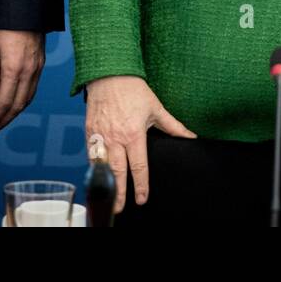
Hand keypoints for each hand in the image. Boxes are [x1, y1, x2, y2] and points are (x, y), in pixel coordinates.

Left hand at [0, 30, 45, 130]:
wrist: (27, 13)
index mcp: (14, 70)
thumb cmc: (6, 29)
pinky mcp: (41, 66)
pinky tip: (16, 104)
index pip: (4, 102)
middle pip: (18, 106)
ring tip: (3, 120)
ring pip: (27, 100)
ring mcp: (37, 70)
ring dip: (15, 113)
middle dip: (5, 120)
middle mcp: (28, 73)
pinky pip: (33, 90)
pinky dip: (24, 102)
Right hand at [84, 75, 195, 213]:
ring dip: (106, 183)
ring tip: (109, 197)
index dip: (141, 185)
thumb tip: (190, 136)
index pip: (138, 166)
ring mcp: (100, 136)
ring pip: (102, 166)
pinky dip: (94, 166)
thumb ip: (173, 126)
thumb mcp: (156, 107)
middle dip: (120, 193)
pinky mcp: (89, 131)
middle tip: (121, 208)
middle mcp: (116, 138)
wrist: (109, 73)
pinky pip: (90, 154)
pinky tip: (99, 175)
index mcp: (134, 134)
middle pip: (118, 172)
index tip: (142, 198)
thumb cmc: (133, 89)